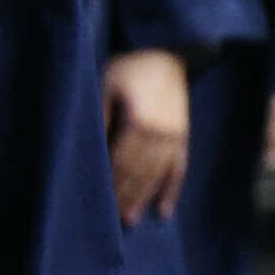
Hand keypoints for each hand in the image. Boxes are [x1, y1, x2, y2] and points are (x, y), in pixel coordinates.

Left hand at [103, 48, 188, 226]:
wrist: (167, 51)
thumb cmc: (129, 67)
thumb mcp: (106, 86)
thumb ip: (100, 119)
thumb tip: (91, 151)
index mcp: (138, 123)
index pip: (120, 162)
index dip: (111, 184)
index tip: (99, 203)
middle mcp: (160, 135)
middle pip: (139, 174)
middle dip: (126, 198)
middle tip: (113, 223)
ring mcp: (175, 137)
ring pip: (157, 176)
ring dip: (144, 199)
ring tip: (132, 220)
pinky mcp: (184, 136)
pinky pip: (179, 169)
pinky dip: (171, 191)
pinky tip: (164, 212)